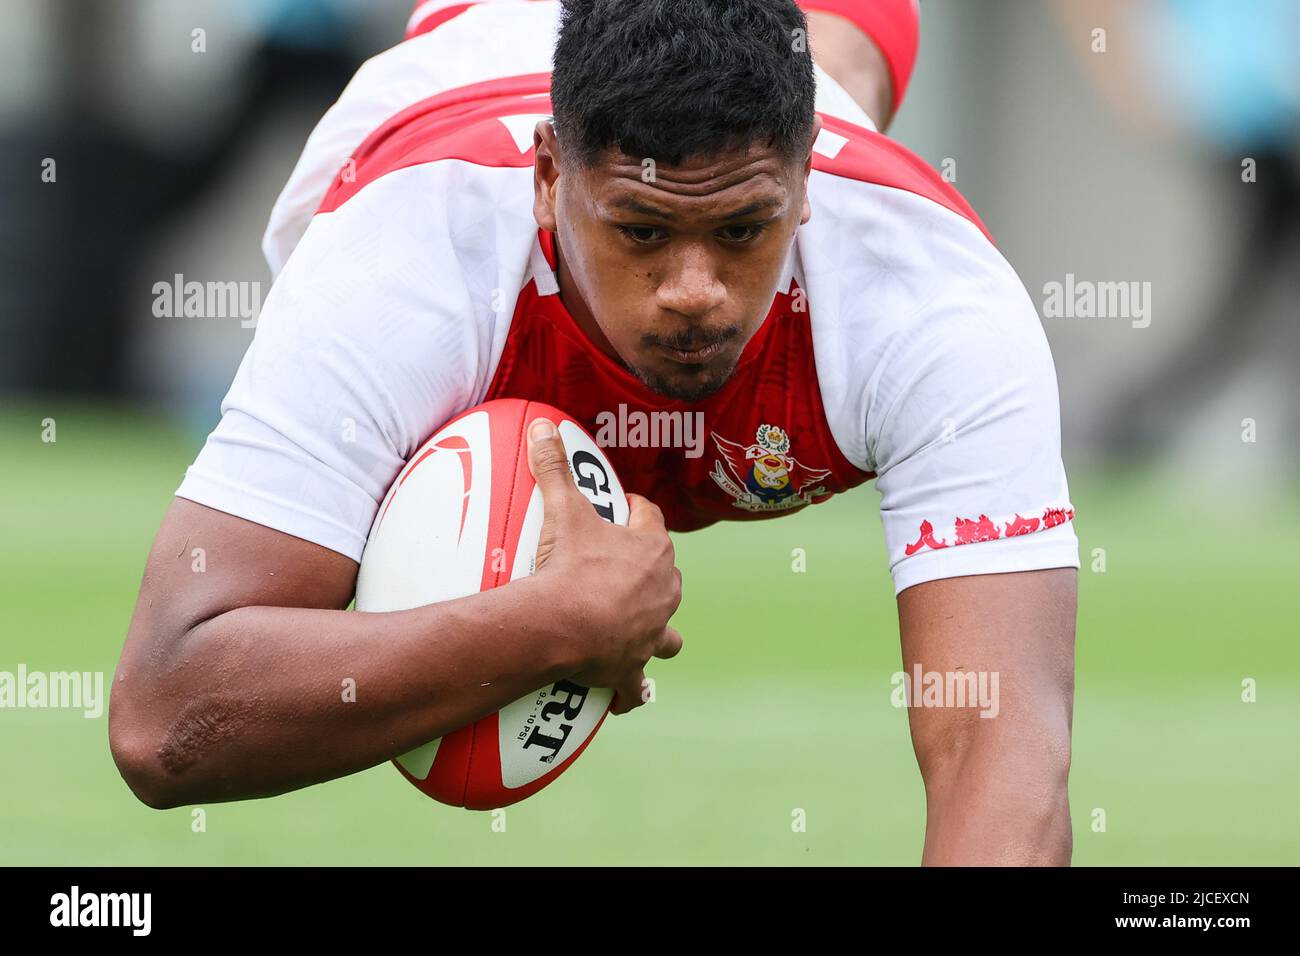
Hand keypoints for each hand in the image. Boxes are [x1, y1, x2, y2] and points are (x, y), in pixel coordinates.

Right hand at [526, 418, 682, 713]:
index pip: (653, 520)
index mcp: (653, 550)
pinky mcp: (632, 668)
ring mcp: (652, 632)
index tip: (624, 508)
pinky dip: (632, 689)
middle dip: (650, 572)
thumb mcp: (563, 510)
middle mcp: (663, 591)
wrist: (564, 625)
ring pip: (668, 633)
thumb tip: (542, 426)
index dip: (637, 512)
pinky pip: (637, 685)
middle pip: (665, 574)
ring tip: (637, 631)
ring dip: (657, 631)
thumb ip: (554, 467)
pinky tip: (624, 693)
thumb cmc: (572, 565)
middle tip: (618, 568)